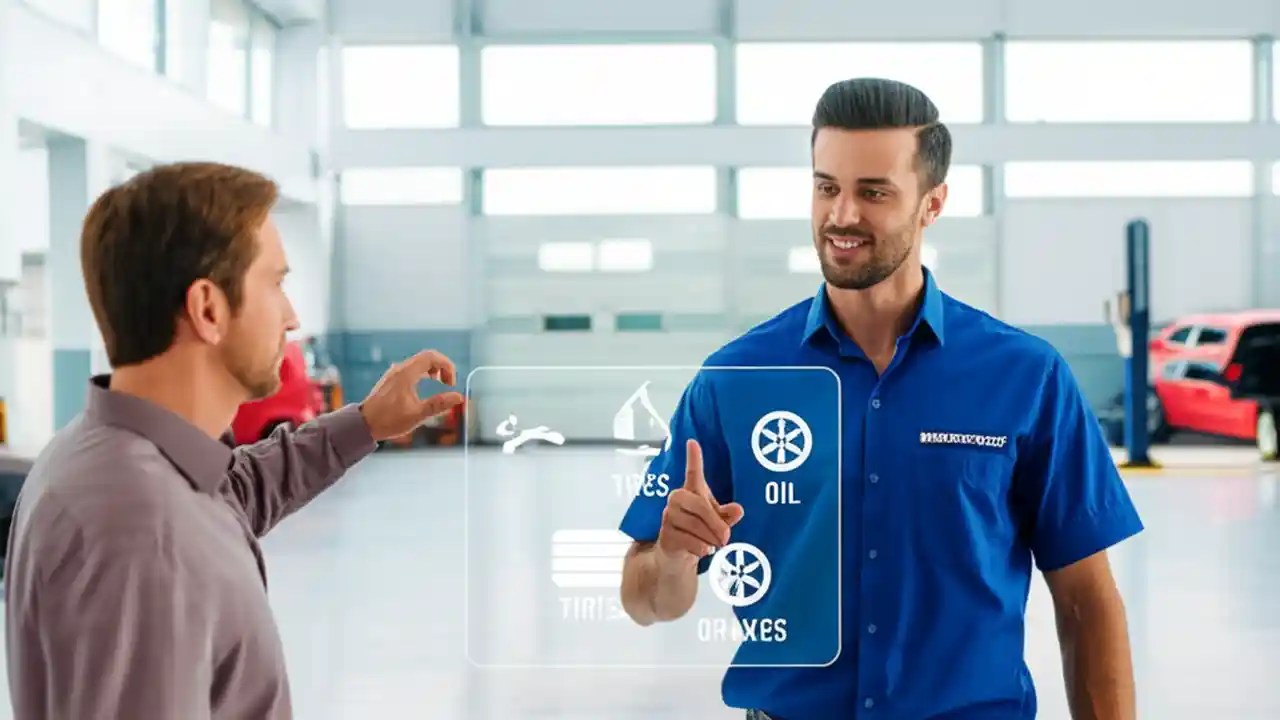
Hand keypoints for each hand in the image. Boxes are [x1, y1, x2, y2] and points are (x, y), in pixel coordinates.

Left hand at [358, 350, 464, 440]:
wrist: (363, 424)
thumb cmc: (388, 420)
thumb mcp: (417, 415)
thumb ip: (438, 404)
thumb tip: (458, 397)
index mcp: (406, 374)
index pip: (432, 357)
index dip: (447, 366)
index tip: (451, 383)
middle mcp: (400, 369)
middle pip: (427, 357)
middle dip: (442, 367)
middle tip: (448, 383)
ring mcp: (394, 373)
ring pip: (419, 362)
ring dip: (433, 369)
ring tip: (440, 383)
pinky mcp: (392, 379)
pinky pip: (412, 368)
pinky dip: (424, 372)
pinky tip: (425, 384)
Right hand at [655, 439, 744, 567]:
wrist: (677, 554)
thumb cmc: (699, 531)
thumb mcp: (717, 521)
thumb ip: (728, 515)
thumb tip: (738, 509)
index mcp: (692, 491)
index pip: (693, 472)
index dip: (693, 458)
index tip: (693, 442)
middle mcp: (677, 498)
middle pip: (699, 505)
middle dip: (715, 523)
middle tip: (726, 538)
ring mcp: (669, 515)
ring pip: (695, 525)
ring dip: (710, 539)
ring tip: (713, 545)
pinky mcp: (665, 533)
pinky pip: (689, 540)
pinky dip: (701, 548)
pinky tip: (702, 550)